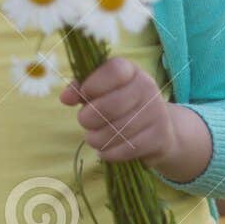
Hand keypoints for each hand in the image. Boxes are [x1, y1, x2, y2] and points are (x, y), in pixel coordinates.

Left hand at [60, 57, 179, 168]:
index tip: (84, 94)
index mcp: (131, 71)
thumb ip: (80, 89)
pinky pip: (127, 149)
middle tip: (84, 121)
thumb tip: (65, 98)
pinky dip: (110, 153)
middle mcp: (146, 88)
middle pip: (112, 105)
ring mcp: (155, 113)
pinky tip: (104, 150)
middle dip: (89, 118)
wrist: (159, 129)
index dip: (93, 84)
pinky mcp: (159, 137)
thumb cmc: (122, 104)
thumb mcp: (102, 90)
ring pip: (118, 130)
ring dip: (97, 138)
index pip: (114, 71)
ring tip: (92, 138)